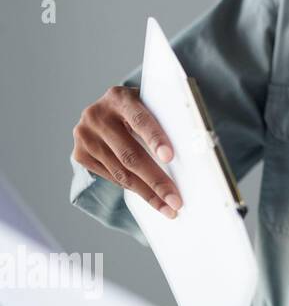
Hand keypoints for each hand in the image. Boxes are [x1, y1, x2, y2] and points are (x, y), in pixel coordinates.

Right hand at [72, 85, 182, 217]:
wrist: (104, 108)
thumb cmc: (138, 108)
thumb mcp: (148, 103)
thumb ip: (162, 118)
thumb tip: (192, 148)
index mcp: (118, 97)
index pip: (139, 119)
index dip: (155, 138)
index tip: (170, 158)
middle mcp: (97, 116)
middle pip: (130, 154)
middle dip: (156, 180)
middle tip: (176, 200)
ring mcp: (85, 136)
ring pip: (121, 172)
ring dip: (147, 193)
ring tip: (168, 207)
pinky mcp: (80, 154)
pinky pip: (112, 177)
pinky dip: (134, 189)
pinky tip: (151, 199)